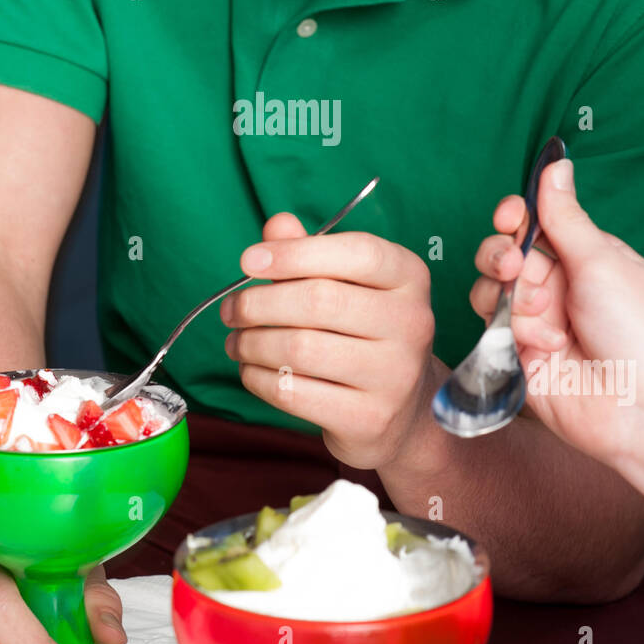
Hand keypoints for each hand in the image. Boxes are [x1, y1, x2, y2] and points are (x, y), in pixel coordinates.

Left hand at [220, 213, 435, 469]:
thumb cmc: (363, 332)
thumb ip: (310, 252)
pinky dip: (258, 378)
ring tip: (236, 341)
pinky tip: (251, 369)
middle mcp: (413, 323)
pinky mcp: (370, 418)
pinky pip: (294, 392)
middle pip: (318, 300)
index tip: (248, 261)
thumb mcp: (347, 284)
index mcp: (409, 277)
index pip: (356, 252)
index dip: (294, 253)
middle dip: (258, 303)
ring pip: (300, 349)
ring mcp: (396, 375)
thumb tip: (277, 226)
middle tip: (231, 310)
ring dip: (251, 343)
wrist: (400, 411)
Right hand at [469, 157, 643, 463]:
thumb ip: (565, 217)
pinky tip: (547, 346)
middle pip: (503, 254)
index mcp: (583, 259)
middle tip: (513, 264)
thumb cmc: (640, 331)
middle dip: (501, 255)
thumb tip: (557, 165)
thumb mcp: (602, 261)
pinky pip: (491, 330)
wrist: (640, 405)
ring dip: (511, 298)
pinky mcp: (518, 357)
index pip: (535, 225)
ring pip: (490, 291)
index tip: (511, 215)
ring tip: (540, 315)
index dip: (515, 217)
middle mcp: (557, 289)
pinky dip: (515, 332)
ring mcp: (535, 323)